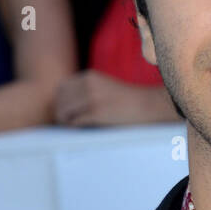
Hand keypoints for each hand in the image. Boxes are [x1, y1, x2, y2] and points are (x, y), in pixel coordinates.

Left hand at [53, 70, 170, 125]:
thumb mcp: (105, 88)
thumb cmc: (129, 102)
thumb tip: (65, 108)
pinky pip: (75, 122)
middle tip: (68, 126)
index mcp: (89, 76)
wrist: (150, 106)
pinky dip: (74, 129)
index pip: (61, 89)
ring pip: (64, 112)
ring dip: (66, 123)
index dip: (60, 103)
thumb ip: (87, 92)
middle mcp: (88, 84)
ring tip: (75, 130)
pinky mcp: (97, 112)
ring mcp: (92, 98)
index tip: (67, 114)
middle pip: (60, 101)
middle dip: (61, 114)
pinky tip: (82, 132)